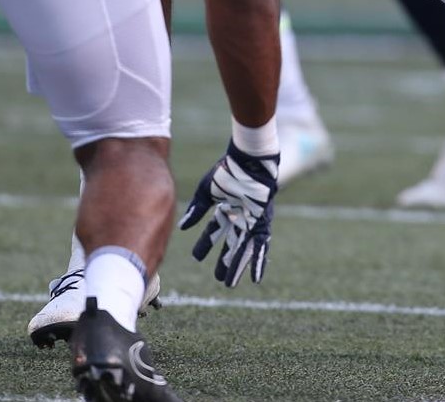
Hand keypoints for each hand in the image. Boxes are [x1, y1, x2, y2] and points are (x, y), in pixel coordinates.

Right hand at [179, 141, 277, 286]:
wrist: (248, 160)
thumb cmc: (228, 170)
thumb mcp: (208, 190)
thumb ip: (197, 209)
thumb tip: (182, 227)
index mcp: (226, 209)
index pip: (214, 231)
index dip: (205, 244)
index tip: (196, 257)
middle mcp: (239, 218)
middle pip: (231, 245)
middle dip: (224, 262)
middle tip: (218, 279)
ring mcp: (252, 221)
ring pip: (244, 249)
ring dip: (238, 267)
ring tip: (229, 285)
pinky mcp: (262, 222)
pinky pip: (261, 246)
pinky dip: (258, 261)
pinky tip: (255, 278)